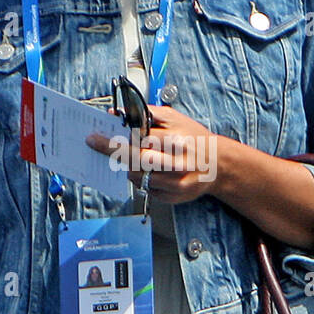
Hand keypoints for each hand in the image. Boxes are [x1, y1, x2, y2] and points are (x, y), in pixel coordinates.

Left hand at [87, 104, 220, 203]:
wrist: (218, 165)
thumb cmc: (194, 139)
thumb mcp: (176, 119)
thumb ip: (148, 114)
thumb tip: (120, 115)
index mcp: (178, 142)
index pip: (140, 139)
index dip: (117, 138)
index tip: (97, 136)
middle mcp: (178, 165)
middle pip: (136, 160)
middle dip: (113, 152)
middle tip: (95, 143)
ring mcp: (175, 185)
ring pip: (138, 177)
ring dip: (127, 166)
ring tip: (127, 157)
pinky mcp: (173, 198)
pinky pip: (146, 189)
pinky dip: (140, 179)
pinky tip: (147, 170)